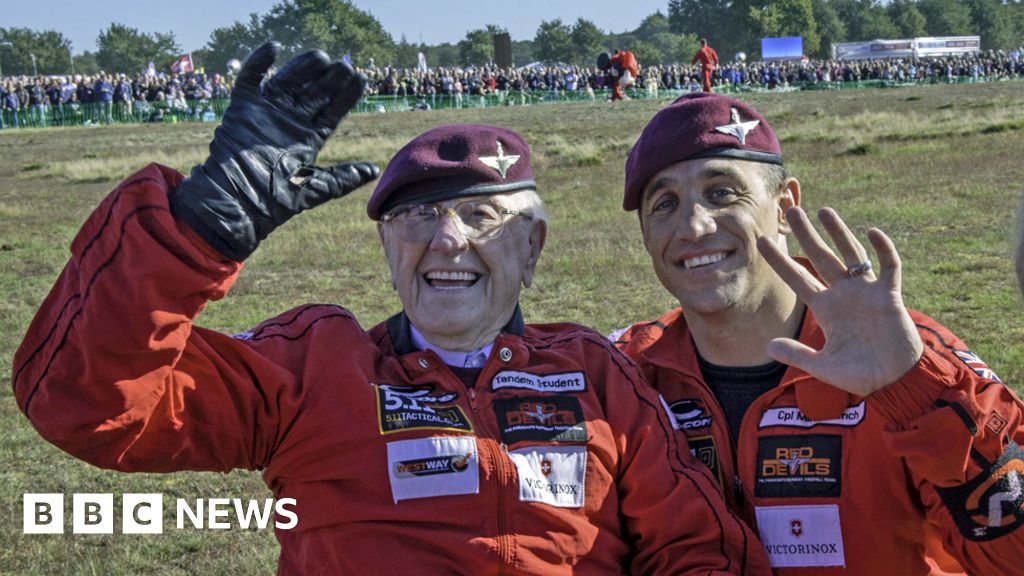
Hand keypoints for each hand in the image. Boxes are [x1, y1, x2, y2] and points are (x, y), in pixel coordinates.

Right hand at [170, 42, 379, 260]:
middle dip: (329, 79)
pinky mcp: (243, 108)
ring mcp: (267, 112)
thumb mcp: (318, 187)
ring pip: (288, 80)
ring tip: (320, 57)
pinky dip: (257, 62)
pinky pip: (250, 79)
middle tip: (344, 65)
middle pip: (313, 91)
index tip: (361, 79)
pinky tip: (272, 47)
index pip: (332, 110)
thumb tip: (374, 170)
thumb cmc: (277, 200)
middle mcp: (290, 121)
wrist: (239, 203)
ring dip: (303, 67)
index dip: (346, 95)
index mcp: (308, 137)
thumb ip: (345, 177)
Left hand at [756, 206, 923, 395]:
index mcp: (824, 309)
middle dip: (808, 234)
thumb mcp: (823, 367)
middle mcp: (843, 294)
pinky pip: (888, 267)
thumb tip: (767, 346)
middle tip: (792, 210)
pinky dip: (883, 249)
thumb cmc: (859, 375)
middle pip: (821, 257)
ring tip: (825, 210)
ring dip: (839, 233)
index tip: (761, 241)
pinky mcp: (890, 296)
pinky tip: (873, 232)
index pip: (797, 278)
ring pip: (851, 254)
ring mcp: (867, 292)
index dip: (780, 260)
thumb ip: (797, 355)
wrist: (895, 381)